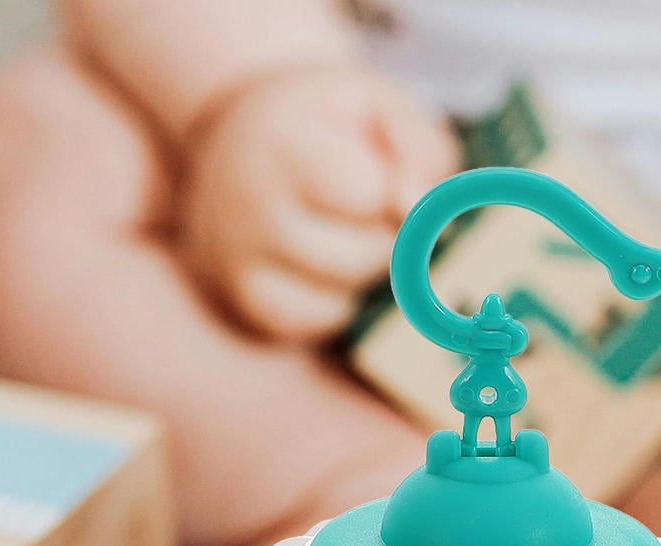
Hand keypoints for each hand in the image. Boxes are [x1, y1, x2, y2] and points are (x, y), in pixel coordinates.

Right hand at [178, 62, 456, 339]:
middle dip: (387, 234)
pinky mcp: (251, 306)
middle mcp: (250, 205)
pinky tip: (322, 260)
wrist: (241, 147)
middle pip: (370, 253)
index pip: (372, 194)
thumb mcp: (380, 107)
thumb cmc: (326, 128)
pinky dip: (341, 299)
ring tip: (340, 227)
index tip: (380, 168)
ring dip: (367, 271)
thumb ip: (419, 147)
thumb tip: (416, 206)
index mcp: (282, 141)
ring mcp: (241, 261)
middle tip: (360, 201)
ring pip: (352, 295)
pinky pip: (328, 322)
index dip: (396, 188)